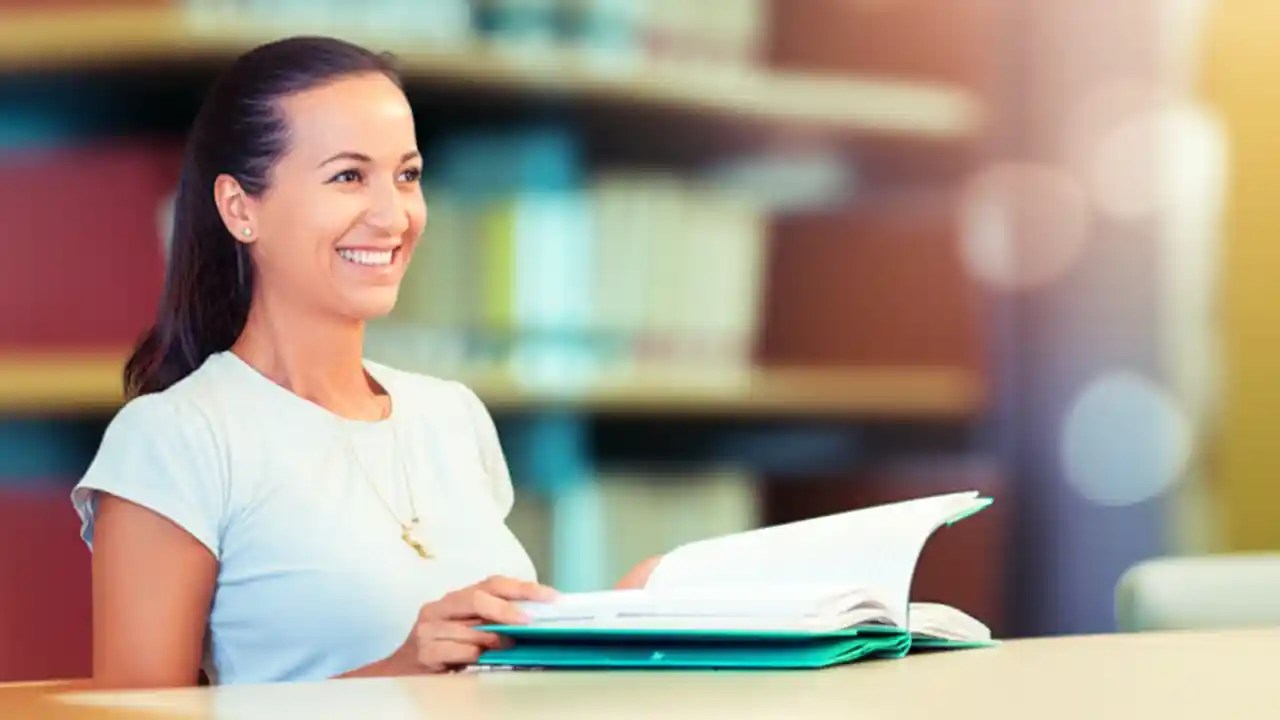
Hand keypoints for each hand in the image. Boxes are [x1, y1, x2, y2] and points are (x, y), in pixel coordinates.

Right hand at [392, 576, 557, 672]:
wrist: (403, 671)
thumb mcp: (470, 630)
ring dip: (491, 638)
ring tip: (505, 645)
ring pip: (467, 628)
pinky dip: (471, 654)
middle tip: (528, 621)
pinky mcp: (423, 650)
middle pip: (476, 598)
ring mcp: (428, 628)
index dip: (523, 588)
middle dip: (506, 610)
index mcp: (457, 598)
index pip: (493, 583)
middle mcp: (441, 607)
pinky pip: (455, 650)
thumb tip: (531, 620)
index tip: (550, 597)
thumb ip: (493, 622)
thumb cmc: (443, 649)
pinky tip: (477, 659)